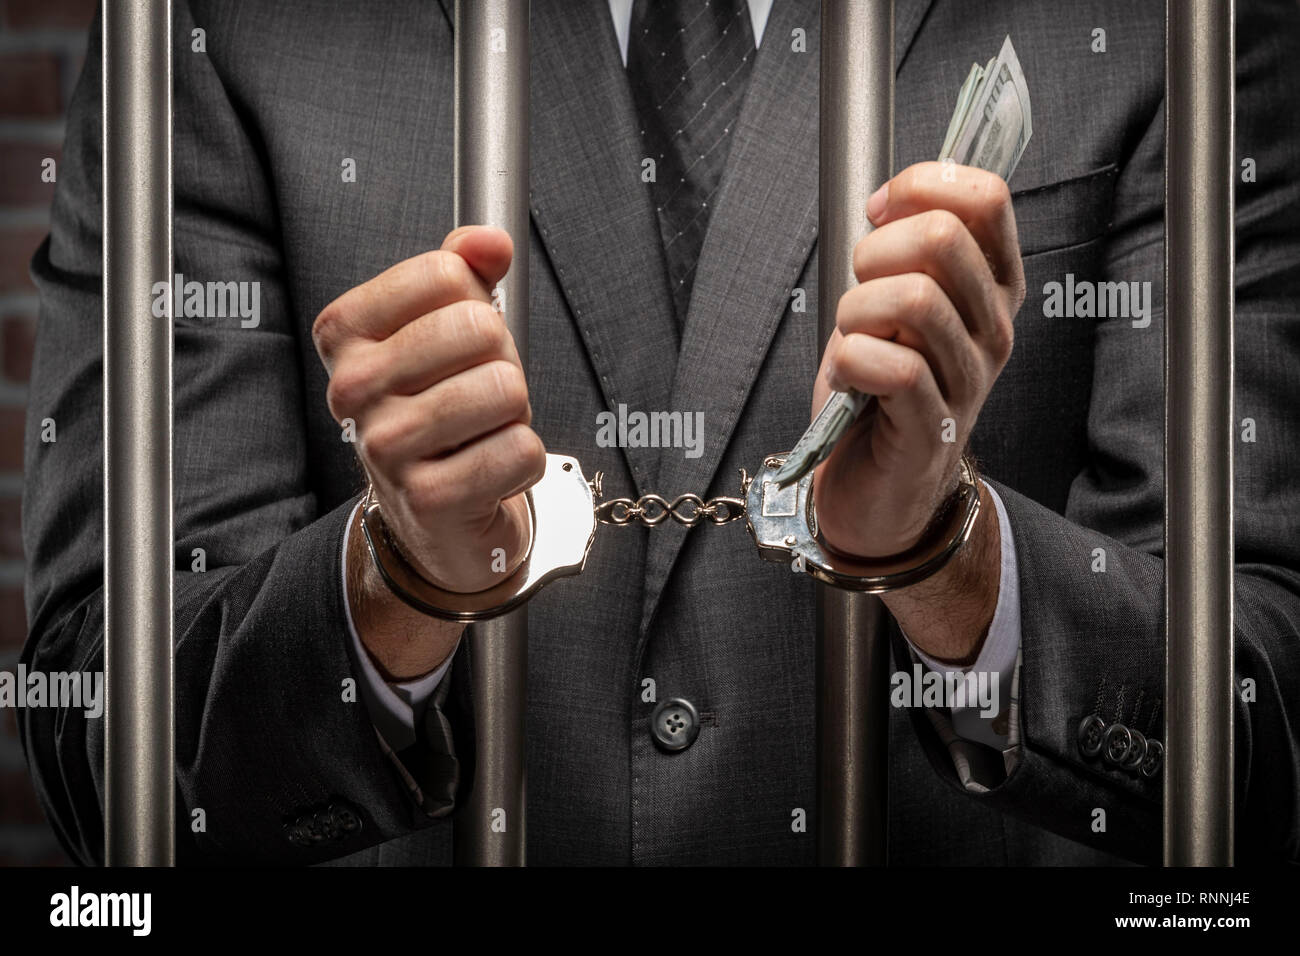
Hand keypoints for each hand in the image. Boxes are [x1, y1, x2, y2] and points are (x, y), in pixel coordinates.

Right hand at [313, 225, 544, 597]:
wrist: (434, 513)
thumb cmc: (441, 412)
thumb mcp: (445, 329)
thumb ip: (466, 270)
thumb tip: (489, 241)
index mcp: (346, 333)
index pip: (444, 273)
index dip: (478, 304)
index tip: (461, 345)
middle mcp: (351, 388)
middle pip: (478, 328)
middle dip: (501, 361)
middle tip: (480, 395)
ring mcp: (385, 446)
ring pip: (504, 389)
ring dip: (514, 414)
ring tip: (482, 432)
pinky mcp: (428, 498)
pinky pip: (520, 450)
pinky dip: (524, 461)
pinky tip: (488, 471)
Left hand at [812, 161, 1023, 559]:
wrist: (874, 486)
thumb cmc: (877, 389)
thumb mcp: (891, 304)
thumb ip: (902, 252)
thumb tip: (891, 199)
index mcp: (990, 287)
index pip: (986, 198)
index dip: (920, 186)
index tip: (879, 214)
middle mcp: (992, 328)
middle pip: (944, 238)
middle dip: (876, 250)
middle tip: (858, 287)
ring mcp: (969, 379)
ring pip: (914, 299)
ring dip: (857, 311)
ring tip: (853, 338)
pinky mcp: (932, 427)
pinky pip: (894, 367)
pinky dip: (851, 361)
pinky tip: (850, 378)